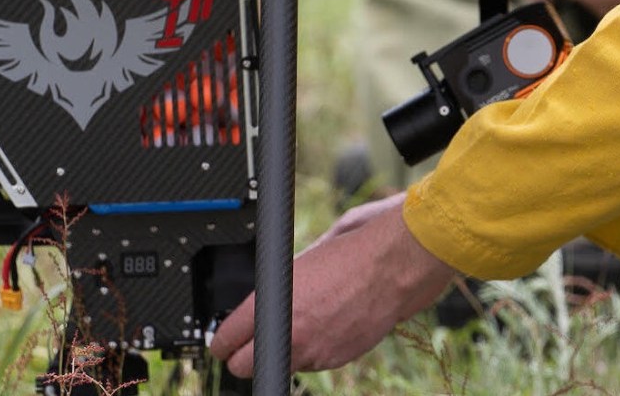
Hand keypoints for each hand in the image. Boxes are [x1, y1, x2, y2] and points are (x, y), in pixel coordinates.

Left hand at [208, 192, 456, 377]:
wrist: (397, 265)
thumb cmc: (354, 252)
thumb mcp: (303, 260)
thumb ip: (280, 285)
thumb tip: (269, 295)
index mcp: (271, 304)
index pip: (226, 341)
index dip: (222, 341)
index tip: (224, 341)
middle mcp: (288, 333)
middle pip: (242, 367)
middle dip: (243, 357)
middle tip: (250, 343)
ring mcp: (314, 351)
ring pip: (282, 364)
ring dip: (287, 349)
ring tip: (306, 321)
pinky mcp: (337, 358)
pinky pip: (314, 360)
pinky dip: (315, 349)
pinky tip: (328, 324)